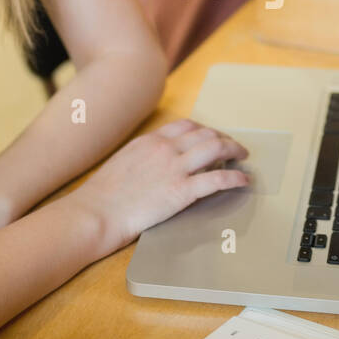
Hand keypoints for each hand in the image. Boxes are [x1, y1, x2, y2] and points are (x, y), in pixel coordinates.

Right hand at [69, 119, 250, 255]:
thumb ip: (143, 157)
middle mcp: (165, 149)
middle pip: (206, 133)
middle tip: (234, 149)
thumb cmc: (102, 196)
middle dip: (225, 139)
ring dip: (235, 150)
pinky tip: (243, 180)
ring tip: (243, 158)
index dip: (206, 130)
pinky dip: (235, 177)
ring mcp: (174, 168)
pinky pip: (218, 178)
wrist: (94, 213)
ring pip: (216, 148)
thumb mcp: (123, 163)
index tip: (214, 137)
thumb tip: (156, 163)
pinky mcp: (181, 191)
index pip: (186, 126)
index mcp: (150, 141)